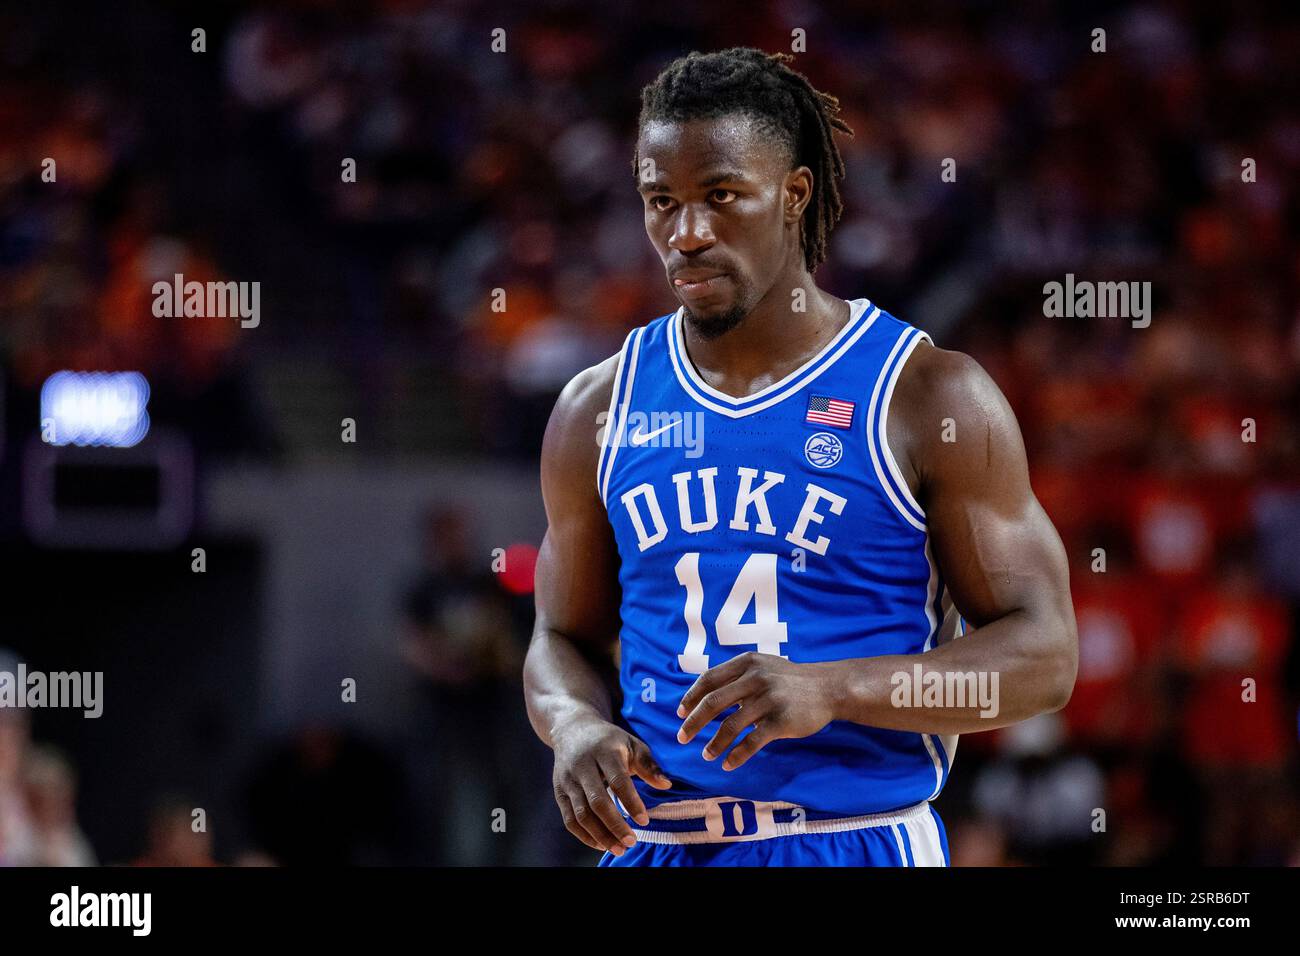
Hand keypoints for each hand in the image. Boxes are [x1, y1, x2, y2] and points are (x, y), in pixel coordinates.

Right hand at [551, 714, 671, 855]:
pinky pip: (569, 819)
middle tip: (632, 842)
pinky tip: (601, 844)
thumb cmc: (609, 740)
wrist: (572, 729)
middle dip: (615, 825)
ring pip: (581, 814)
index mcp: (604, 751)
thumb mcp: (631, 744)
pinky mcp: (559, 791)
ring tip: (619, 849)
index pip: (618, 781)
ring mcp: (568, 779)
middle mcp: (582, 765)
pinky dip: (584, 835)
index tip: (645, 821)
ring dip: (600, 835)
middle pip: (597, 801)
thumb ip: (648, 765)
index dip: (631, 803)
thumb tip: (667, 785)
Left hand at [676, 653, 841, 769]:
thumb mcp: (762, 666)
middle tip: (681, 737)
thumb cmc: (789, 680)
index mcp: (746, 663)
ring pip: (731, 725)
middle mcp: (755, 678)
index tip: (680, 713)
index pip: (709, 679)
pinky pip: (752, 742)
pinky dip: (736, 755)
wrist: (828, 688)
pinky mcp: (781, 721)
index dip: (691, 697)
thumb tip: (703, 695)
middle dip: (693, 722)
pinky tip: (728, 764)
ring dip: (714, 743)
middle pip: (713, 702)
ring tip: (706, 755)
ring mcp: (768, 699)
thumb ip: (736, 676)